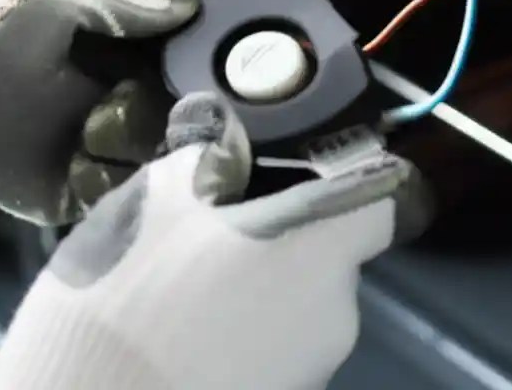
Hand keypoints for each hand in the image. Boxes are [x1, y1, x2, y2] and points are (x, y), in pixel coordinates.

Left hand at [0, 0, 196, 222]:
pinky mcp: (74, 189)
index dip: (208, 53)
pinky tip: (85, 154)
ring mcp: (97, 143)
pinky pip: (121, 196)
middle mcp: (118, 88)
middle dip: (190, 106)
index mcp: (122, 35)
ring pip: (165, 154)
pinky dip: (113, 181)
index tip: (211, 57)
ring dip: (144, 140)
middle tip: (171, 100)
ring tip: (99, 122)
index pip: (192, 49)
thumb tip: (191, 5)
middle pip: (191, 107)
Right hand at [0, 93, 430, 389]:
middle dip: (280, 242)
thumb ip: (207, 160)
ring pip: (294, 305)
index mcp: (322, 249)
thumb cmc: (132, 300)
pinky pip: (268, 350)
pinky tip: (182, 334)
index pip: (378, 201)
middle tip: (213, 236)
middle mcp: (337, 312)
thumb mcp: (155, 199)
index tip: (308, 176)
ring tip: (183, 292)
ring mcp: (313, 368)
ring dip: (254, 292)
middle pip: (328, 256)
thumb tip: (223, 144)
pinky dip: (237, 337)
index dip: (349, 181)